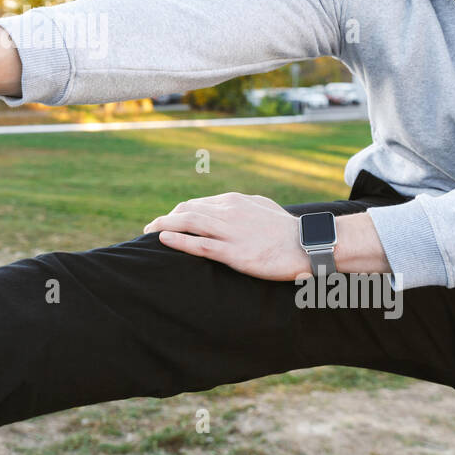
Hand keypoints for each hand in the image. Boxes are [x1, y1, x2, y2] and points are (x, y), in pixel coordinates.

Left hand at [142, 191, 311, 280]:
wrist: (307, 243)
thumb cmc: (286, 227)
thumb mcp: (262, 206)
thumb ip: (243, 204)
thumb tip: (231, 204)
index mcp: (234, 201)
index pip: (197, 204)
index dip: (178, 212)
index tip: (168, 221)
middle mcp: (228, 212)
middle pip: (187, 211)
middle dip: (165, 218)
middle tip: (150, 227)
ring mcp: (230, 232)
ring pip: (189, 224)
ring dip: (164, 226)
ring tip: (147, 231)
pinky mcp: (234, 253)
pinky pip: (200, 245)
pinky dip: (178, 241)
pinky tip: (163, 240)